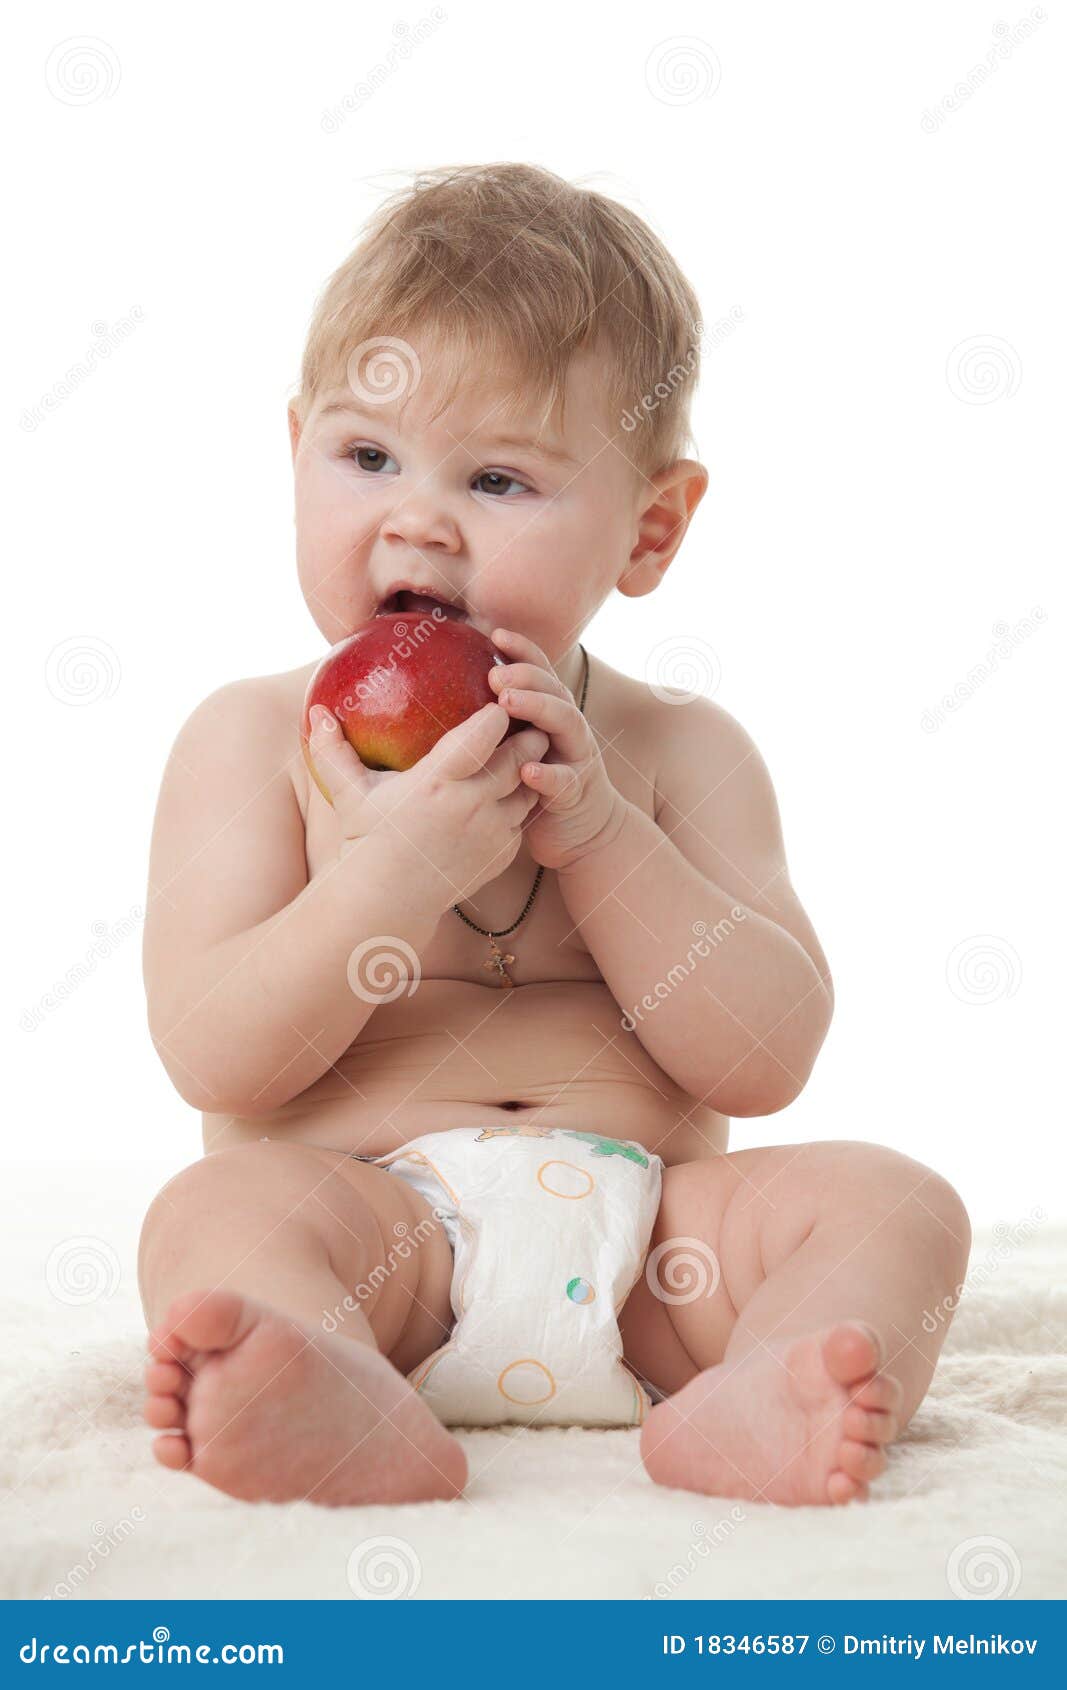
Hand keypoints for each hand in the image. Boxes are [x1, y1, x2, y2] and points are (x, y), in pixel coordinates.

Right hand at [305, 701, 548, 912]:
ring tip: (531, 755)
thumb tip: (315, 712)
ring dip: (530, 773)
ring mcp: (490, 832)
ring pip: (528, 790)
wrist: (387, 901)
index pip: (481, 737)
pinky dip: (521, 805)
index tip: (499, 702)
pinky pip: (522, 821)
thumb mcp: (349, 795)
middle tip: (531, 722)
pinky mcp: (501, 854)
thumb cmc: (367, 842)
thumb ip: (333, 751)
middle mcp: (470, 806)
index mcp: (436, 783)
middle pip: (517, 760)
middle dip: (529, 738)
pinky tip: (517, 792)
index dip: (496, 716)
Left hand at [487, 627, 626, 871]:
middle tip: (495, 674)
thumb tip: (442, 695)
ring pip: (566, 723)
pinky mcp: (578, 792)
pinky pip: (565, 780)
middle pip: (553, 690)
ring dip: (538, 708)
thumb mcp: (518, 747)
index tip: (494, 634)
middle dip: (526, 676)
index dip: (522, 650)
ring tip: (507, 703)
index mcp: (552, 712)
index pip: (541, 671)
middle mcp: (569, 727)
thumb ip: (498, 722)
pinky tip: (526, 771)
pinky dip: (547, 774)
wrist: (582, 832)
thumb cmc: (537, 784)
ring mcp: (577, 757)